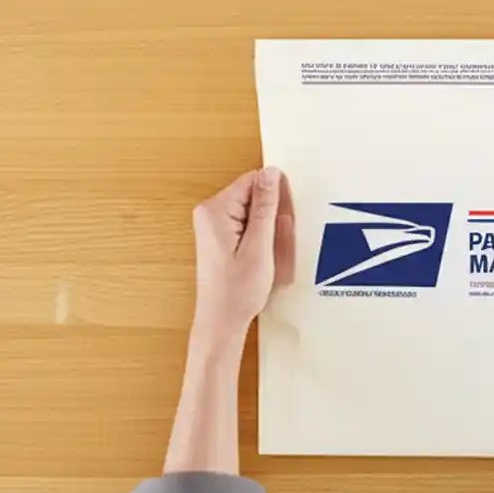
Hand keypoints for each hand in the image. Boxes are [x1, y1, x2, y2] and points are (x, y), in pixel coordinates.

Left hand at [191, 167, 293, 333]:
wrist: (221, 319)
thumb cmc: (237, 290)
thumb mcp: (259, 246)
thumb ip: (265, 207)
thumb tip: (271, 173)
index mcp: (215, 210)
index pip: (254, 181)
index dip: (276, 197)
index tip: (283, 221)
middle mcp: (210, 212)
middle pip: (254, 195)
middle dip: (273, 216)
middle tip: (276, 246)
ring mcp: (214, 223)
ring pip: (255, 211)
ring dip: (270, 230)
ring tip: (269, 256)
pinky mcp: (221, 234)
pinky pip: (250, 224)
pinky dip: (263, 238)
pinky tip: (263, 258)